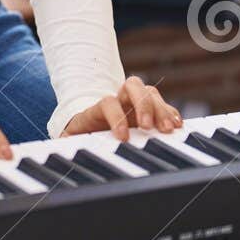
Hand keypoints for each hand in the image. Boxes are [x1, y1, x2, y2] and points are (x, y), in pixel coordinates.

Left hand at [62, 76, 181, 140]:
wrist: (86, 130)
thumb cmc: (79, 138)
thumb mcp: (70, 142)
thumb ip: (67, 145)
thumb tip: (60, 153)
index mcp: (96, 109)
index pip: (107, 102)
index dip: (116, 117)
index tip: (123, 138)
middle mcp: (117, 101)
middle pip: (131, 86)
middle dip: (142, 104)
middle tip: (148, 126)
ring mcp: (133, 104)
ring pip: (149, 92)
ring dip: (161, 108)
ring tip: (170, 129)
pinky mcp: (146, 111)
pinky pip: (161, 104)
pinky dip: (171, 113)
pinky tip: (178, 125)